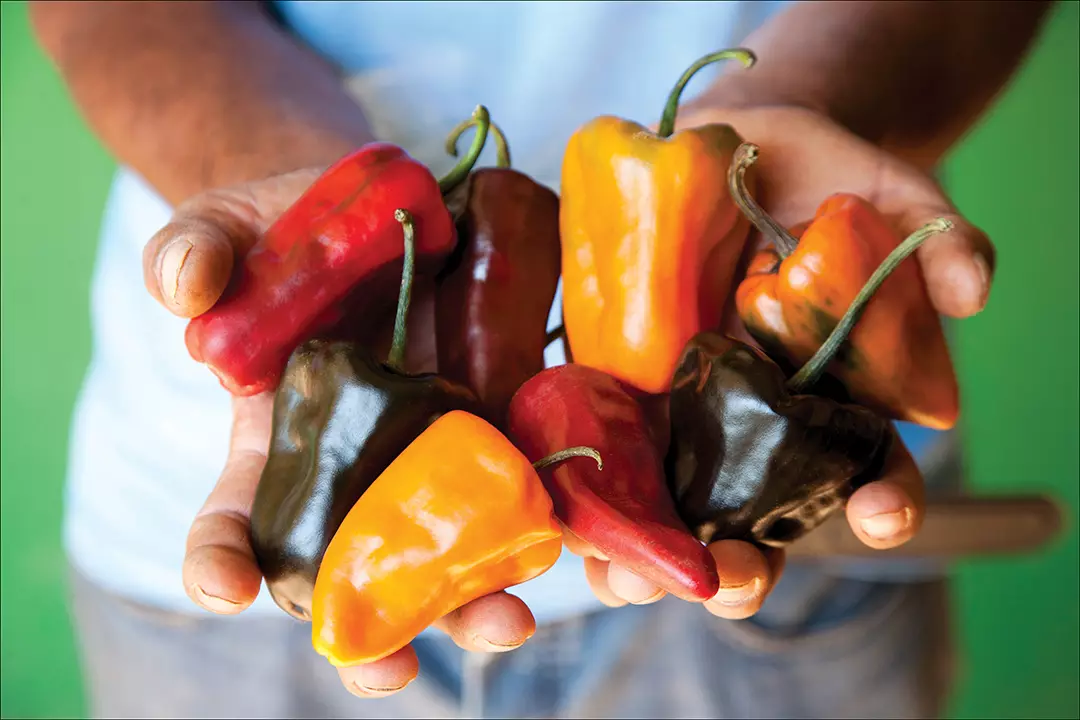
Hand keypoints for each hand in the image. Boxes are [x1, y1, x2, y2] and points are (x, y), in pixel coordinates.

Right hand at [145, 170, 536, 697]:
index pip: (237, 521)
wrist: (376, 210)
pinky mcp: (500, 423)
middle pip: (362, 571)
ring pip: (452, 550)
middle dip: (377, 625)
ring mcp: (433, 456)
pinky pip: (526, 479)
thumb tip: (187, 287)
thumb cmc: (284, 235)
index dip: (222, 560)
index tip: (224, 589)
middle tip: (393, 666)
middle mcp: (358, 474)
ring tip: (508, 620)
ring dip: (475, 598)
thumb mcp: (228, 231)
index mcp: (277, 447)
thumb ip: (192, 253)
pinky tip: (577, 537)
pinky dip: (548, 517)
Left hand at [577, 105, 991, 616]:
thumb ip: (936, 236)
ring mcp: (684, 413)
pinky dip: (582, 493)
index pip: (867, 473)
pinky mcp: (616, 386)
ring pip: (669, 510)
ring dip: (649, 557)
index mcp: (832, 402)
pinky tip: (567, 515)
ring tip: (628, 576)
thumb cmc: (816, 175)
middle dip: (745, 564)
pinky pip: (597, 452)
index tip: (878, 513)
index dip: (879, 502)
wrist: (726, 141)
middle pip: (757, 520)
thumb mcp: (888, 193)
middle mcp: (758, 426)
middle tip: (732, 576)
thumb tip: (972, 291)